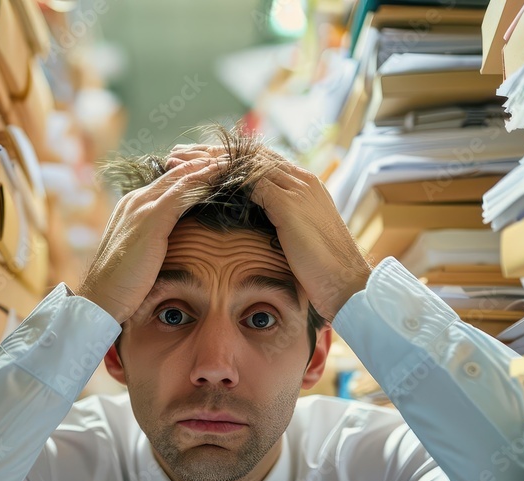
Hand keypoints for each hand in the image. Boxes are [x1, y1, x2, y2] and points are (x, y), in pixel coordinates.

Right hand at [77, 157, 227, 323]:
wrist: (101, 300)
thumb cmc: (122, 285)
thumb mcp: (141, 254)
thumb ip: (157, 240)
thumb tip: (179, 242)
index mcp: (132, 207)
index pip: (168, 182)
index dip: (193, 174)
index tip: (217, 170)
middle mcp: (135, 201)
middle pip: (175, 173)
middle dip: (203, 164)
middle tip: (230, 158)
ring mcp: (141, 208)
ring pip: (180, 178)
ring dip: (207, 168)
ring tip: (231, 161)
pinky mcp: (150, 220)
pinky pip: (181, 193)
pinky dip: (202, 182)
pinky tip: (220, 177)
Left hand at [169, 146, 370, 322]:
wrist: (347, 284)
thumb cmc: (323, 271)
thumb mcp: (297, 240)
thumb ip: (280, 224)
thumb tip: (258, 227)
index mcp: (303, 186)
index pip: (256, 163)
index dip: (223, 161)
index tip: (193, 163)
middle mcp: (301, 179)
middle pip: (246, 155)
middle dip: (209, 154)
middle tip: (176, 155)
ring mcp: (297, 187)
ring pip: (243, 163)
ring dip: (208, 162)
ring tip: (178, 164)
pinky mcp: (290, 202)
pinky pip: (249, 180)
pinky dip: (221, 178)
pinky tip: (196, 182)